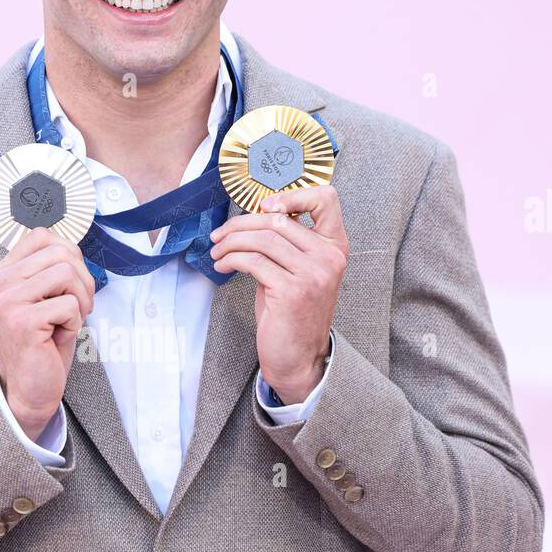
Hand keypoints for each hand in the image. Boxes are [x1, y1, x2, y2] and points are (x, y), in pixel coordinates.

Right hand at [0, 227, 94, 439]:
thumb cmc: (42, 343)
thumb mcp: (44, 298)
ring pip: (67, 273)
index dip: (69, 255)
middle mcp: (0, 281)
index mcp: (4, 271)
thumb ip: (51, 269)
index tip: (70, 284)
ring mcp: (8, 300)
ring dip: (80, 300)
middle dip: (83, 280)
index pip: (42, 236)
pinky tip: (58, 336)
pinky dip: (75, 323)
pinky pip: (69, 305)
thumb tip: (73, 247)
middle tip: (78, 306)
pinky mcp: (22, 321)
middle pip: (61, 252)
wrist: (29, 386)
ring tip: (68, 320)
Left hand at [209, 185, 348, 402]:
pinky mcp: (292, 291)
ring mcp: (313, 274)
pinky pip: (253, 261)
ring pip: (263, 238)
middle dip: (241, 223)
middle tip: (220, 235)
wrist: (298, 356)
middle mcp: (329, 257)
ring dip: (231, 241)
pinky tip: (223, 265)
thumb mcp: (296, 271)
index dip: (291, 194)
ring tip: (217, 251)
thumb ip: (286, 242)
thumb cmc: (292, 313)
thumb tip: (254, 214)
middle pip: (279, 218)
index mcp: (334, 245)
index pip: (325, 198)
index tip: (263, 207)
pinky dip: (231, 259)